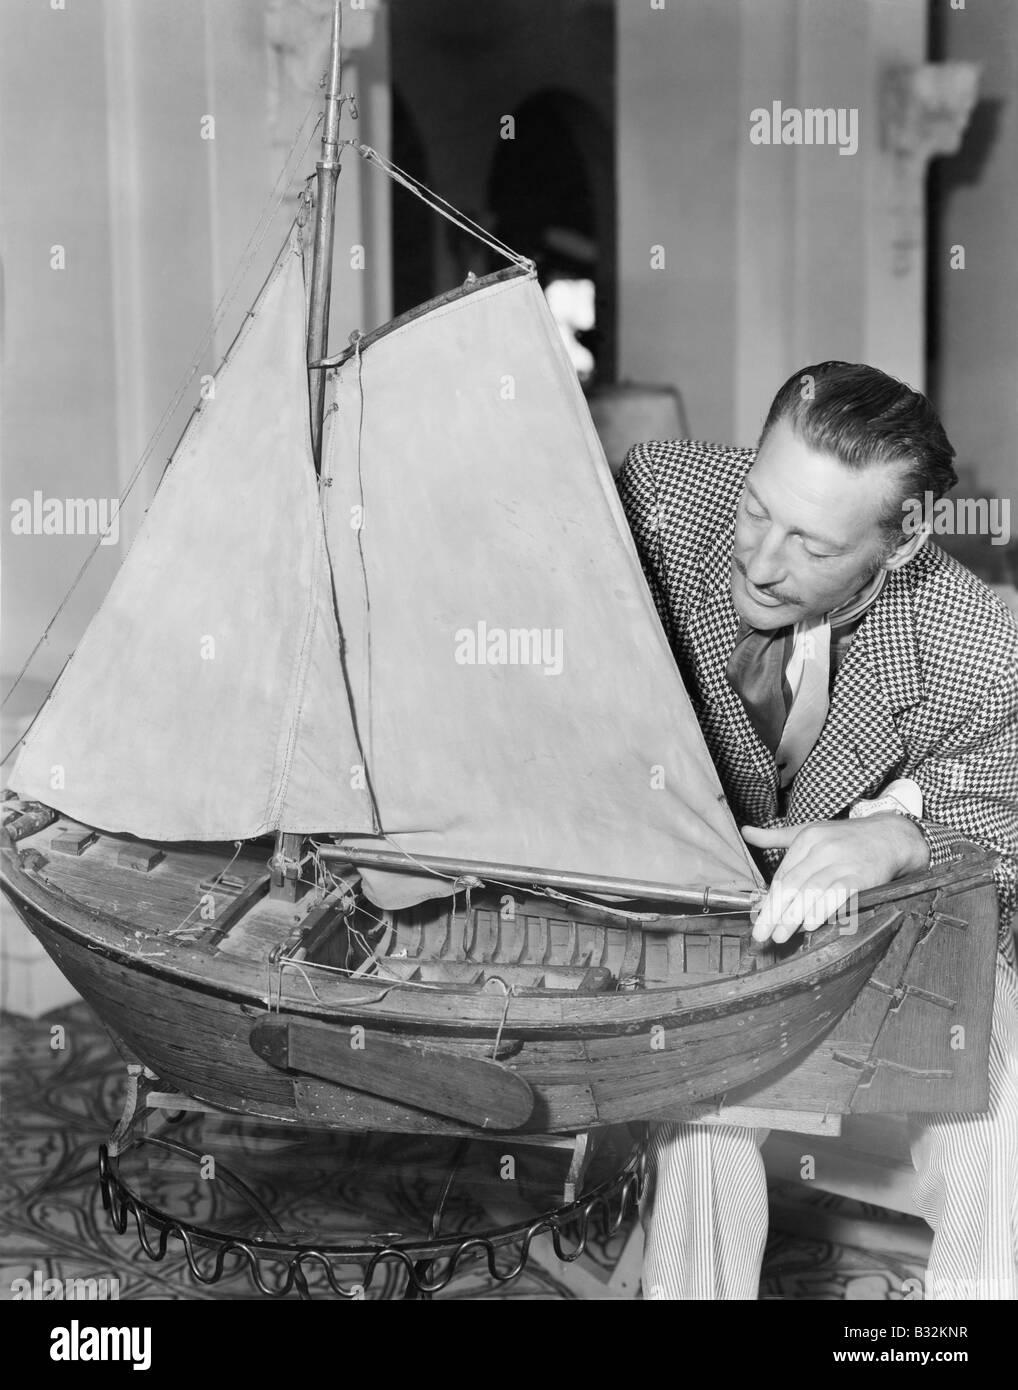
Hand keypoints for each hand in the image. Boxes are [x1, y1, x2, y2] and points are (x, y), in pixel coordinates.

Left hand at [741, 814, 929, 943]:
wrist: (891, 836)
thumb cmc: (846, 838)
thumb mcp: (810, 831)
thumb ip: (776, 836)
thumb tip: (745, 832)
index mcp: (806, 839)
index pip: (782, 875)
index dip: (768, 901)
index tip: (758, 921)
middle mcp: (822, 849)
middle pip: (792, 885)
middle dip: (774, 913)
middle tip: (762, 935)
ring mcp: (842, 862)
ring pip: (811, 892)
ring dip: (794, 917)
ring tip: (781, 935)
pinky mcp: (862, 876)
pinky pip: (838, 895)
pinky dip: (823, 910)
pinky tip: (811, 924)